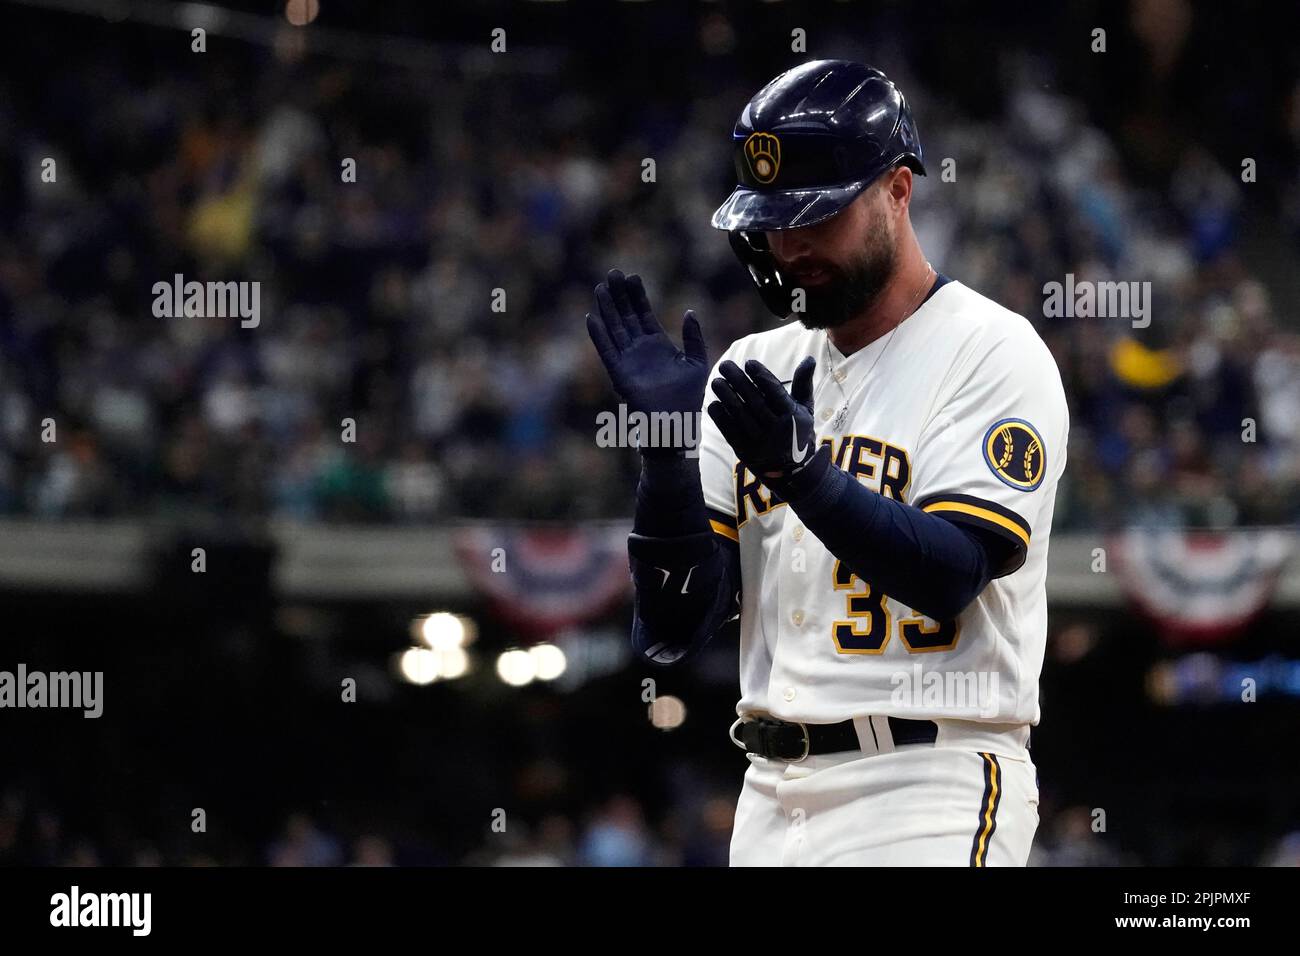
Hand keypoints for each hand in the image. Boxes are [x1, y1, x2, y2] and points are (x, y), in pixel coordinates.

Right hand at [586, 269, 709, 453]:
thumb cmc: (689, 398)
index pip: (644, 314)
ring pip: (614, 328)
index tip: (632, 276)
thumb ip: (693, 337)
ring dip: (607, 308)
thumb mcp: (697, 362)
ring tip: (601, 287)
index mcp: (658, 345)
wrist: (676, 423)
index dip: (637, 296)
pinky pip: (606, 351)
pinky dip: (599, 335)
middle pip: (626, 316)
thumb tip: (689, 312)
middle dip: (620, 295)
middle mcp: (640, 350)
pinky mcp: (619, 373)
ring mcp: (628, 360)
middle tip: (613, 273)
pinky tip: (591, 317)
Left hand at [707, 355, 825, 482]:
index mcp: (792, 416)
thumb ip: (803, 384)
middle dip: (738, 381)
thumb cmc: (797, 432)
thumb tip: (809, 358)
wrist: (794, 472)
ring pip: (741, 415)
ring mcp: (761, 442)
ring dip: (726, 396)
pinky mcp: (746, 453)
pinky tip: (714, 404)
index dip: (761, 376)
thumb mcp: (805, 410)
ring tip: (716, 381)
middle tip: (725, 365)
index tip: (748, 363)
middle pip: (754, 401)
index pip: (774, 392)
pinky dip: (721, 418)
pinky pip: (731, 432)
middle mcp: (777, 430)